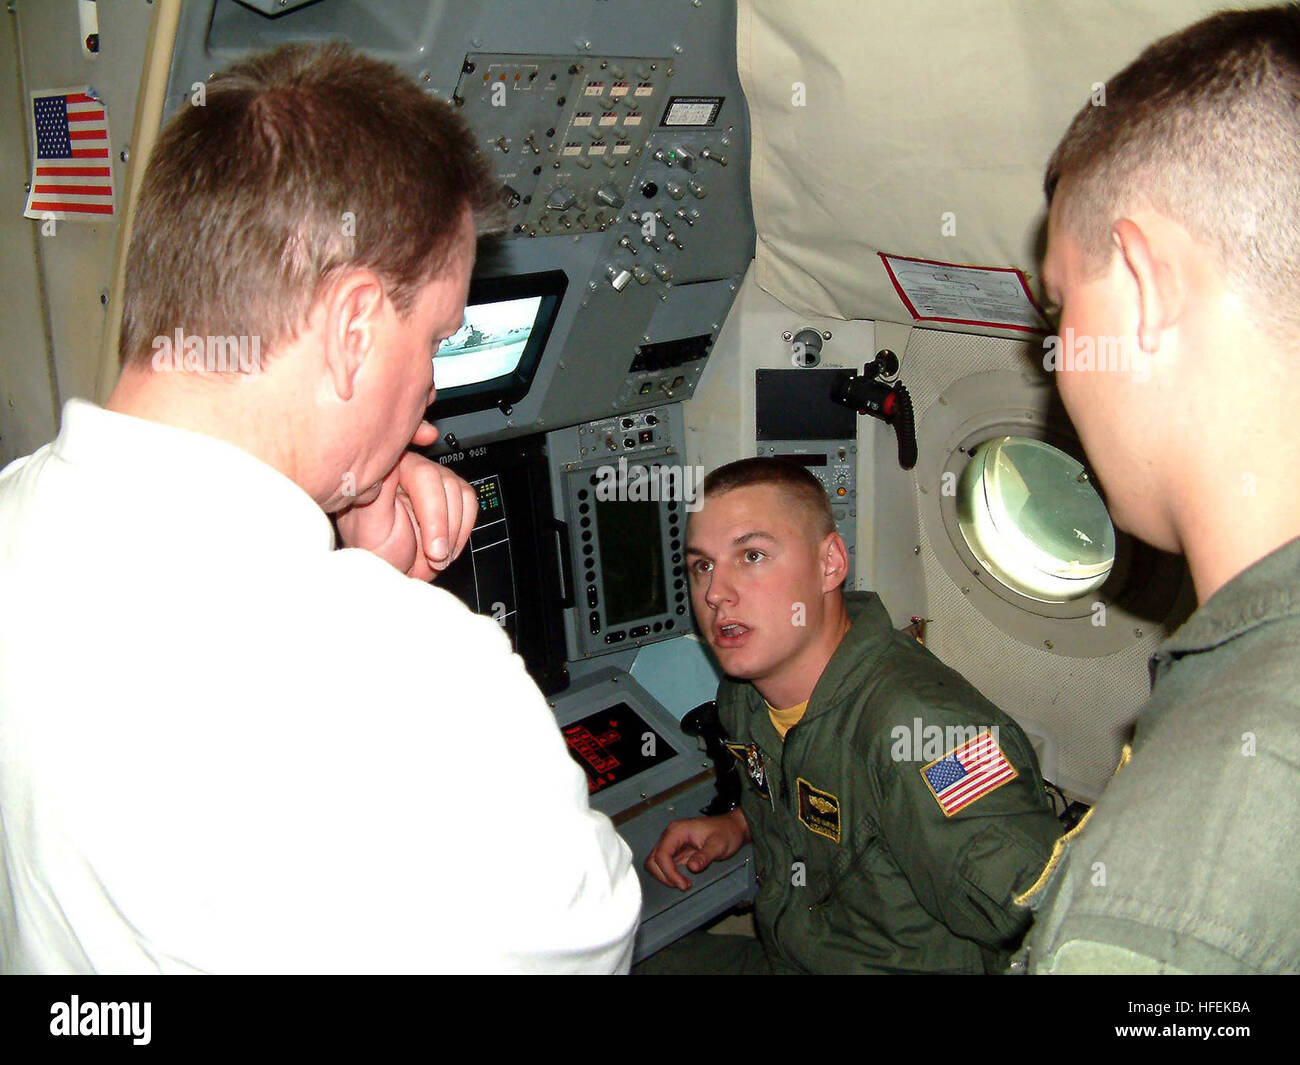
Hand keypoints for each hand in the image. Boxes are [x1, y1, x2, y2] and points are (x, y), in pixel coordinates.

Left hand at [336, 421, 476, 579]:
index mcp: (388, 470)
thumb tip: (386, 467)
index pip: (415, 469)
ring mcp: (436, 483)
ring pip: (460, 493)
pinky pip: (470, 504)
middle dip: (440, 523)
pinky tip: (447, 546)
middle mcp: (413, 471)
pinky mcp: (451, 497)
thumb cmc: (376, 550)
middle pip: (442, 482)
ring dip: (453, 531)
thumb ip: (377, 495)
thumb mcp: (368, 526)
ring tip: (436, 557)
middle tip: (434, 554)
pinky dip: (463, 530)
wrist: (392, 568)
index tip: (429, 435)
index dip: (421, 436)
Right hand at [645, 809, 748, 890]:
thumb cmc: (726, 832)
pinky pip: (665, 865)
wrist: (732, 828)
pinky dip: (670, 875)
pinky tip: (683, 879)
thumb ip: (705, 856)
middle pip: (653, 860)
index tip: (683, 884)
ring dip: (666, 876)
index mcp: (677, 831)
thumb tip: (692, 867)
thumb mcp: (719, 844)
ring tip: (684, 883)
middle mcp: (670, 836)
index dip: (669, 873)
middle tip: (683, 885)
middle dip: (664, 876)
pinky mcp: (676, 851)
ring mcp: (672, 843)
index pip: (662, 854)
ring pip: (655, 864)